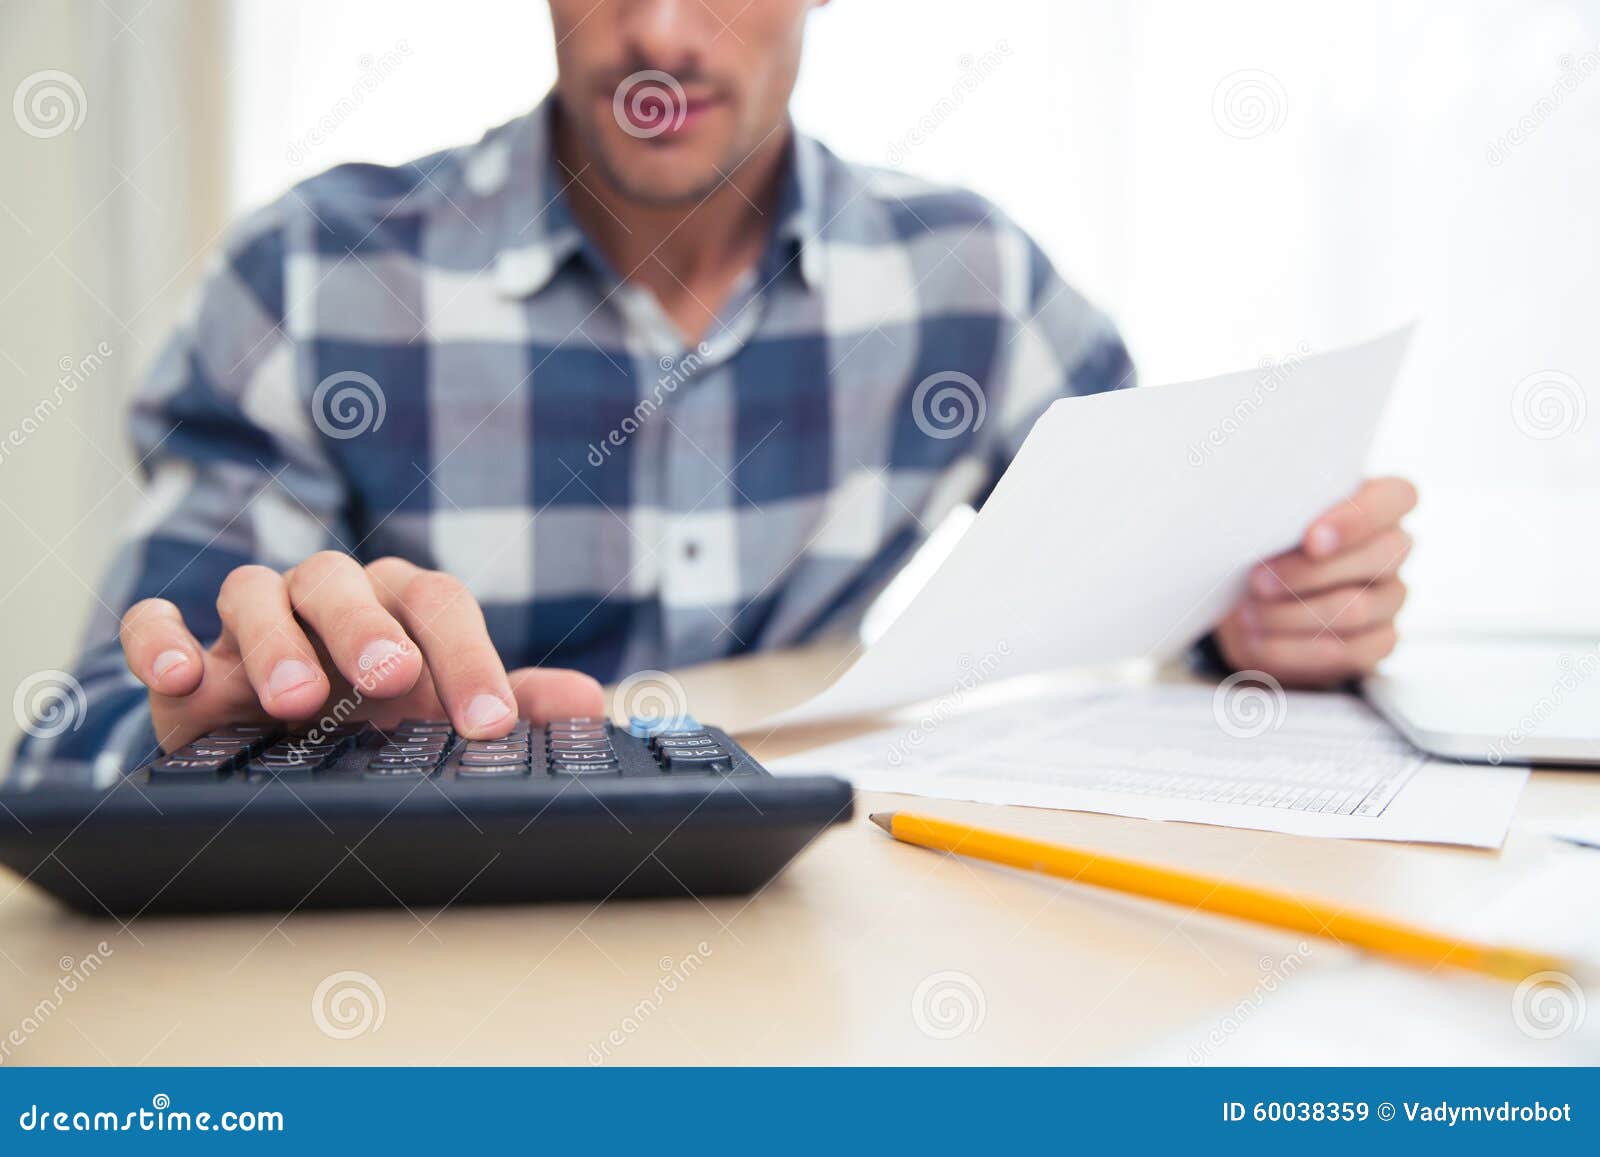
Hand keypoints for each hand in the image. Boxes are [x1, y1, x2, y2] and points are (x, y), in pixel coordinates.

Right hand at [118, 553, 604, 751]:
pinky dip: (162, 641)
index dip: (469, 659)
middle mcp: (326, 598)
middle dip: (366, 628)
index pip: (438, 606)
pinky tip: (182, 678)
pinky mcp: (188, 654)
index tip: (490, 728)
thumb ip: (511, 702)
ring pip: (255, 592)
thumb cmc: (377, 718)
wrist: (282, 745)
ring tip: (296, 701)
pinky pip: (158, 624)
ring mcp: (254, 620)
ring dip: (274, 640)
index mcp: (398, 604)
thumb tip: (590, 702)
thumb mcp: (443, 712)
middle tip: (391, 681)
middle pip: (343, 582)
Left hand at [1214, 477, 1416, 688]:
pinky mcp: (1379, 641)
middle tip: (1257, 580)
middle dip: (1309, 573)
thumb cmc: (1264, 548)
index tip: (1310, 539)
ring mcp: (1390, 597)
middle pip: (1378, 557)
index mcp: (1378, 502)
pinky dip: (1293, 648)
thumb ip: (1282, 515)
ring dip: (1291, 614)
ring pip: (1357, 608)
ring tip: (1248, 614)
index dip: (1358, 519)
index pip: (1398, 497)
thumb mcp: (1268, 523)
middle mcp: (1392, 548)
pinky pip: (1347, 651)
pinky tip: (1260, 639)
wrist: (1251, 602)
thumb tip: (1257, 521)